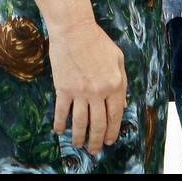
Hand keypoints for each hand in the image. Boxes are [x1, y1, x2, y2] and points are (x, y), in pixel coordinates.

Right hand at [47, 19, 128, 154]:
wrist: (74, 30)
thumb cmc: (98, 41)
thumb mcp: (118, 59)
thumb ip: (121, 81)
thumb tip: (121, 103)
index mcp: (115, 84)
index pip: (115, 114)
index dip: (113, 130)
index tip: (110, 140)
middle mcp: (98, 91)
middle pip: (99, 123)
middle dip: (97, 140)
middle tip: (95, 150)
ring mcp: (80, 92)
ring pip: (80, 122)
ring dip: (80, 137)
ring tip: (79, 145)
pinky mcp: (63, 89)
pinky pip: (62, 112)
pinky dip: (60, 124)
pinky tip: (60, 132)